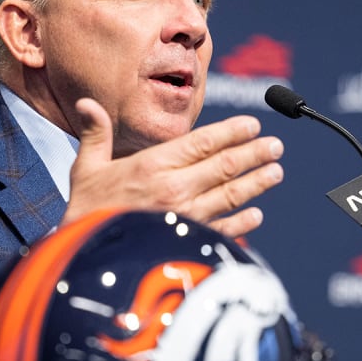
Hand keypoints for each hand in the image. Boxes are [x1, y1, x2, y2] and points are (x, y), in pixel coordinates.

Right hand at [64, 98, 283, 237]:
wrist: (86, 257)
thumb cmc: (85, 212)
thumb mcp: (86, 169)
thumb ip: (94, 134)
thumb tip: (86, 103)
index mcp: (153, 165)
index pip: (203, 142)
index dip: (232, 131)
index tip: (252, 125)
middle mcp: (174, 188)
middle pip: (224, 166)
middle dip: (254, 153)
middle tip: (275, 146)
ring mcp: (184, 216)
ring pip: (230, 195)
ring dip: (256, 183)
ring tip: (276, 172)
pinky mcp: (187, 242)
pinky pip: (223, 230)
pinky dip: (242, 223)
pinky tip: (257, 216)